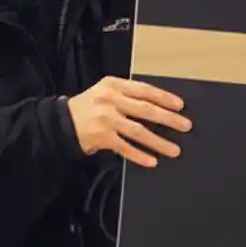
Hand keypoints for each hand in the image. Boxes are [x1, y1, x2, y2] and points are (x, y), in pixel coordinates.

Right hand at [66, 77, 191, 167]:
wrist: (61, 123)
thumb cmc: (88, 108)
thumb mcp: (104, 93)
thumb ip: (126, 96)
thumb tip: (157, 107)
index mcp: (113, 85)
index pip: (144, 90)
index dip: (164, 97)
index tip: (180, 105)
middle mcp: (110, 100)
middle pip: (145, 110)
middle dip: (168, 119)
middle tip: (185, 126)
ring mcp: (106, 119)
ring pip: (138, 131)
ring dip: (158, 142)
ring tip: (174, 149)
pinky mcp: (101, 137)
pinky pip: (125, 147)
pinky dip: (139, 155)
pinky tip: (151, 160)